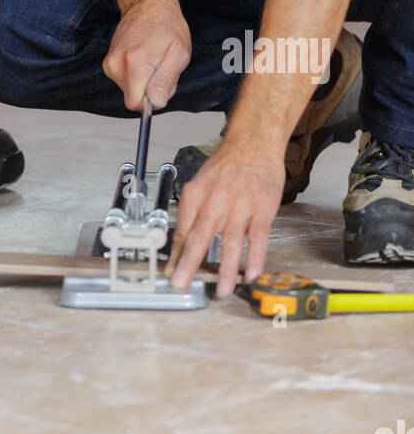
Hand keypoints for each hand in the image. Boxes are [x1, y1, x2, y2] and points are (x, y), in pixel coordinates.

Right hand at [103, 0, 190, 109]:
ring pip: (129, 90)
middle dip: (150, 90)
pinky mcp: (108, 62)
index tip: (161, 85)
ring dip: (144, 82)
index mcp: (135, 64)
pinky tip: (145, 58)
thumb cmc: (167, 26)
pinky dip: (136, 75)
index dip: (151, 101)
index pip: (135, 104)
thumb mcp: (179, 54)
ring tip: (154, 60)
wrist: (149, 5)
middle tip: (161, 67)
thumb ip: (166, 81)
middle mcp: (117, 64)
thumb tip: (156, 103)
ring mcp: (110, 62)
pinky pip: (124, 81)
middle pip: (133, 97)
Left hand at [166, 144, 284, 295]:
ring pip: (230, 243)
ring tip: (222, 290)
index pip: (183, 230)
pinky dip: (254, 259)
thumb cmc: (228, 164)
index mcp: (196, 194)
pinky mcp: (261, 209)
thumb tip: (185, 239)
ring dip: (225, 270)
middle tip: (183, 283)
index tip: (171, 273)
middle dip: (189, 264)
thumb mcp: (201, 182)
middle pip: (200, 237)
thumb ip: (194, 210)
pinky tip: (251, 274)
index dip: (176, 254)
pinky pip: (257, 238)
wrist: (254, 143)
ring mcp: (239, 206)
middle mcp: (215, 201)